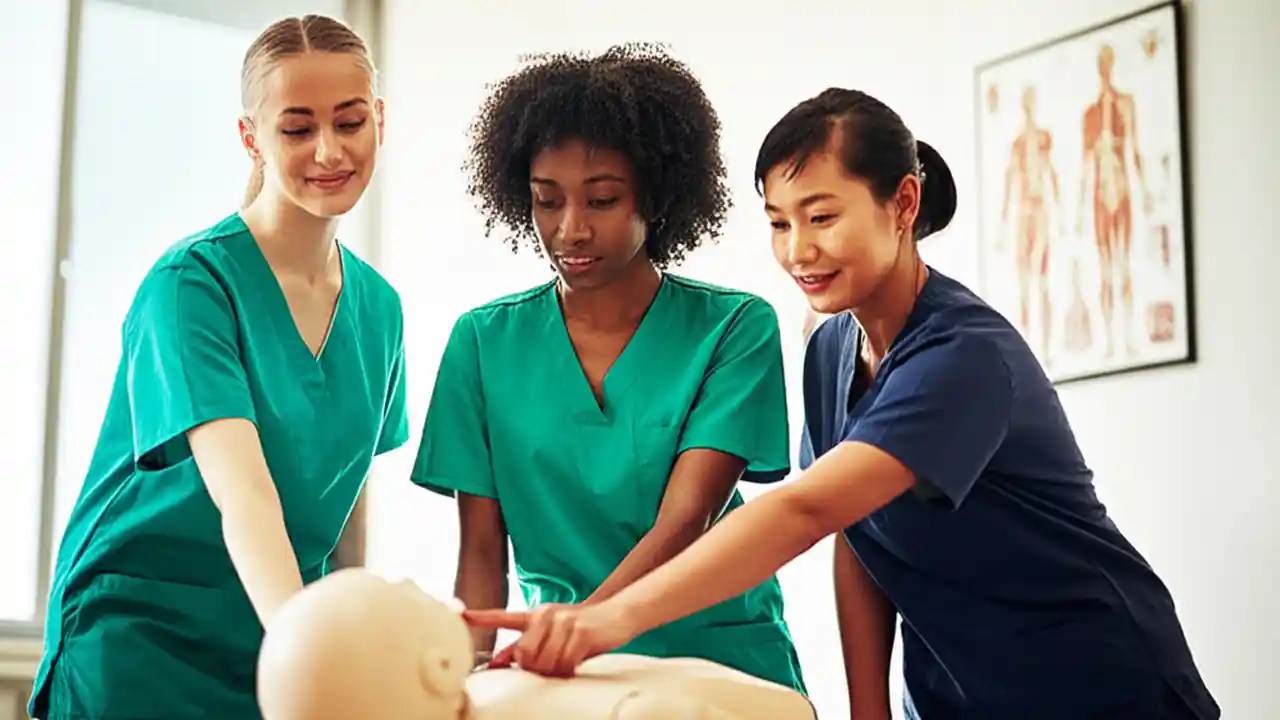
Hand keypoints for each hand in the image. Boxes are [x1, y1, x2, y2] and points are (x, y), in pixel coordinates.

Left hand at [463, 601, 638, 676]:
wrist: (618, 613)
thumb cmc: (583, 629)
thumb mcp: (554, 632)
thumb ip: (528, 644)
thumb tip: (501, 662)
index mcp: (536, 615)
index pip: (504, 617)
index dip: (482, 618)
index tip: (462, 615)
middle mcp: (546, 614)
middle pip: (525, 655)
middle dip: (534, 669)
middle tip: (550, 669)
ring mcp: (563, 621)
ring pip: (544, 662)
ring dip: (554, 672)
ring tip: (566, 666)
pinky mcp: (580, 631)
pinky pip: (565, 663)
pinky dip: (568, 670)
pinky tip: (575, 665)